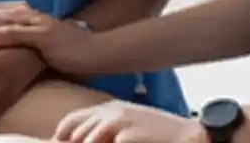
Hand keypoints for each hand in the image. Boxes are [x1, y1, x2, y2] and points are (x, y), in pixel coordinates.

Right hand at [0, 6, 95, 75]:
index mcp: (23, 17)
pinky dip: (1, 55)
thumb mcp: (42, 39)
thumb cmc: (71, 47)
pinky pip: (9, 47)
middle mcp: (23, 22)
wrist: (96, 56)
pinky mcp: (33, 47)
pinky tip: (0, 68)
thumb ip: (16, 34)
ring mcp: (28, 34)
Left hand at [54, 101, 207, 142]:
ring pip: (88, 140)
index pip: (73, 120)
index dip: (64, 133)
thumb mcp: (128, 125)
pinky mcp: (129, 134)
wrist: (188, 137)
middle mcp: (112, 112)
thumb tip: (81, 139)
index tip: (60, 141)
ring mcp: (121, 122)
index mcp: (109, 109)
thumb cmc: (157, 135)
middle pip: (77, 133)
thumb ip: (106, 129)